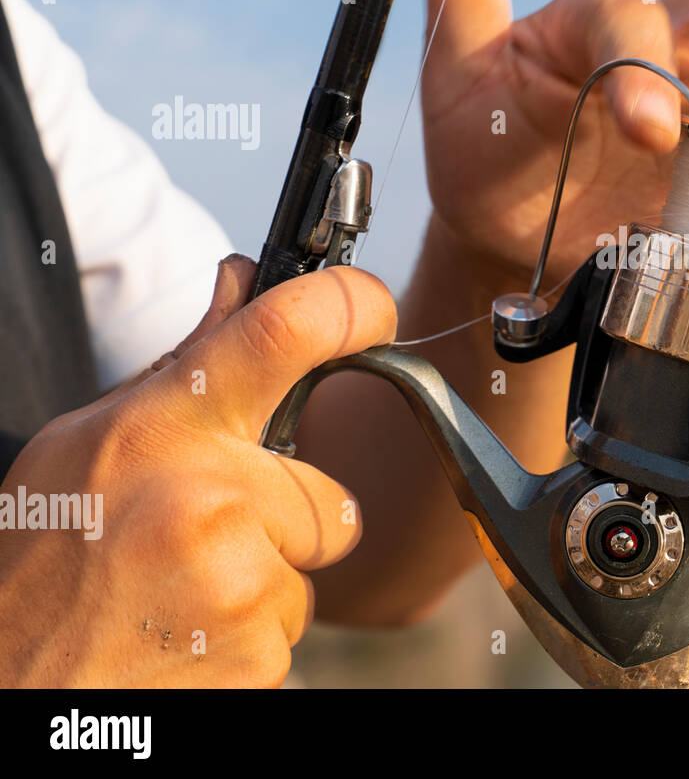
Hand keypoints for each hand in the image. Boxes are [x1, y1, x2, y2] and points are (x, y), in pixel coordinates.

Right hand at [0, 258, 394, 685]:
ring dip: (263, 576)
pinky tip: (184, 634)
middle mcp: (210, 496)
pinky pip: (292, 624)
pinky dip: (250, 631)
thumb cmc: (41, 564)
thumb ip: (182, 370)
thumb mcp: (84, 445)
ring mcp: (239, 580)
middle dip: (283, 518)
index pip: (283, 332)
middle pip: (328, 492)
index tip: (368, 305)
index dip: (347, 306)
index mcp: (163, 430)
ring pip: (310, 564)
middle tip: (199, 537)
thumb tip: (244, 284)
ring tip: (179, 590)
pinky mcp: (259, 653)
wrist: (13, 692)